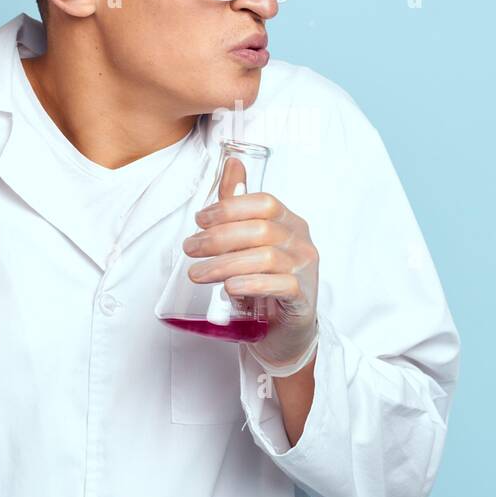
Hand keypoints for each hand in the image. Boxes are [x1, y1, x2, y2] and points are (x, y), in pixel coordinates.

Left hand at [182, 171, 319, 371]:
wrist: (284, 332)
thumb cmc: (264, 283)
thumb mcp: (247, 245)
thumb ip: (237, 207)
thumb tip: (232, 163)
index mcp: (289, 223)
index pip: (264, 203)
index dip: (229, 208)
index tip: (200, 221)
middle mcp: (301, 242)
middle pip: (260, 229)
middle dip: (218, 238)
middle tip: (190, 249)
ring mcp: (305, 270)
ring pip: (266, 257)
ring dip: (225, 264)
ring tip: (197, 274)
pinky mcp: (303, 298)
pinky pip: (281, 285)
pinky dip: (251, 284)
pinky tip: (229, 288)